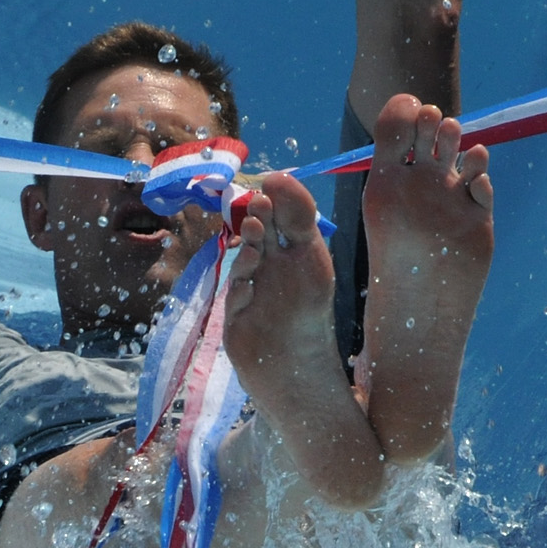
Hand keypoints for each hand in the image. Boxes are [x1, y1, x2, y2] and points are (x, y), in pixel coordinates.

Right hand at [220, 173, 334, 353]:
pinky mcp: (236, 315)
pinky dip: (243, 286)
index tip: (270, 183)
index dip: (276, 200)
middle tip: (259, 204)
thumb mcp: (312, 256)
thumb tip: (277, 178)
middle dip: (258, 218)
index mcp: (294, 252)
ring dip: (248, 247)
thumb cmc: (311, 311)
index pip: (282, 216)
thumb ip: (299, 218)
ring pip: (243, 261)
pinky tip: (250, 286)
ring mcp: (251, 290)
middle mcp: (271, 268)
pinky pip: (234, 295)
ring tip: (255, 235)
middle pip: (259, 234)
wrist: (298, 370)